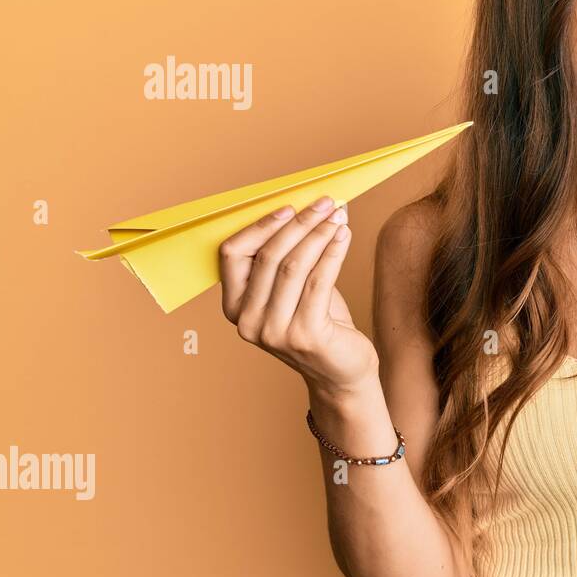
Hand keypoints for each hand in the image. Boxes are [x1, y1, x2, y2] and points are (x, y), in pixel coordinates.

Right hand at [218, 195, 377, 394]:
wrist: (342, 373)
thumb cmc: (318, 324)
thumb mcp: (293, 291)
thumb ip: (286, 259)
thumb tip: (303, 209)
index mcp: (233, 307)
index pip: (232, 255)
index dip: (260, 226)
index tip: (289, 206)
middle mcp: (247, 321)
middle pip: (267, 256)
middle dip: (299, 223)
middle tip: (325, 203)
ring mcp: (274, 331)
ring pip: (293, 265)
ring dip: (319, 234)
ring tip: (338, 215)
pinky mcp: (305, 335)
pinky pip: (319, 281)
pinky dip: (333, 252)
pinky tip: (344, 236)